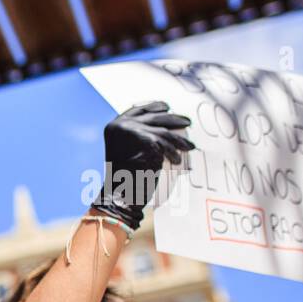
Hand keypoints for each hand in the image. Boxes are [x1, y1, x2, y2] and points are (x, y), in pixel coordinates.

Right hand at [94, 101, 193, 228]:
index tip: (166, 107)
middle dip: (172, 119)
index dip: (153, 106)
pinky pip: (165, 143)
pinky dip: (174, 151)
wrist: (119, 195)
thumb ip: (136, 136)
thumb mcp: (127, 150)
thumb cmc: (124, 178)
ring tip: (189, 145)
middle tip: (187, 122)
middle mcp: (120, 125)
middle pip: (153, 116)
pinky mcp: (144, 140)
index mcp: (113, 126)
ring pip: (162, 130)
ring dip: (178, 139)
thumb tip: (160, 124)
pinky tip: (178, 158)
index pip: (138, 109)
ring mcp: (131, 131)